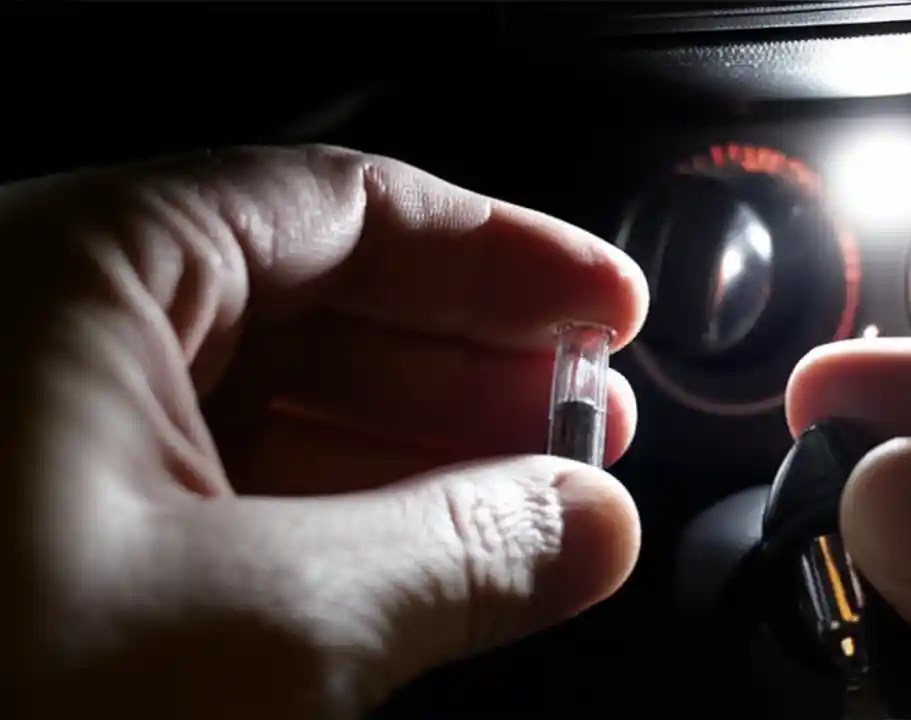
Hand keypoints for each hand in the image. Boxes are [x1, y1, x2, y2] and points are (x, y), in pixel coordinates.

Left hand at [5, 146, 648, 717]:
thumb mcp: (259, 634)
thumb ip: (457, 558)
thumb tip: (591, 522)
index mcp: (80, 274)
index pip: (348, 211)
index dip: (505, 254)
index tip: (609, 303)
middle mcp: (53, 332)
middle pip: (327, 302)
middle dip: (476, 362)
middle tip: (590, 419)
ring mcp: (49, 440)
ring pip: (284, 406)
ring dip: (422, 453)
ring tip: (539, 501)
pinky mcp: (54, 545)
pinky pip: (234, 496)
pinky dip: (344, 526)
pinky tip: (429, 565)